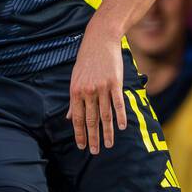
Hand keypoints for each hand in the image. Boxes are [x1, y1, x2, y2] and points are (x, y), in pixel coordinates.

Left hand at [68, 20, 126, 153]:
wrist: (100, 40)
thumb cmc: (86, 61)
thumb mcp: (75, 79)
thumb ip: (74, 100)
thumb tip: (69, 117)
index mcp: (75, 92)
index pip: (77, 118)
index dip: (79, 133)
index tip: (81, 146)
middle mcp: (87, 91)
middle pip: (91, 120)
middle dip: (93, 137)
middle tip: (95, 151)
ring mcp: (101, 87)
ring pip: (105, 115)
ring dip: (107, 132)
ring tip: (109, 144)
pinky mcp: (115, 82)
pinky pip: (118, 103)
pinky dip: (120, 116)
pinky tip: (122, 127)